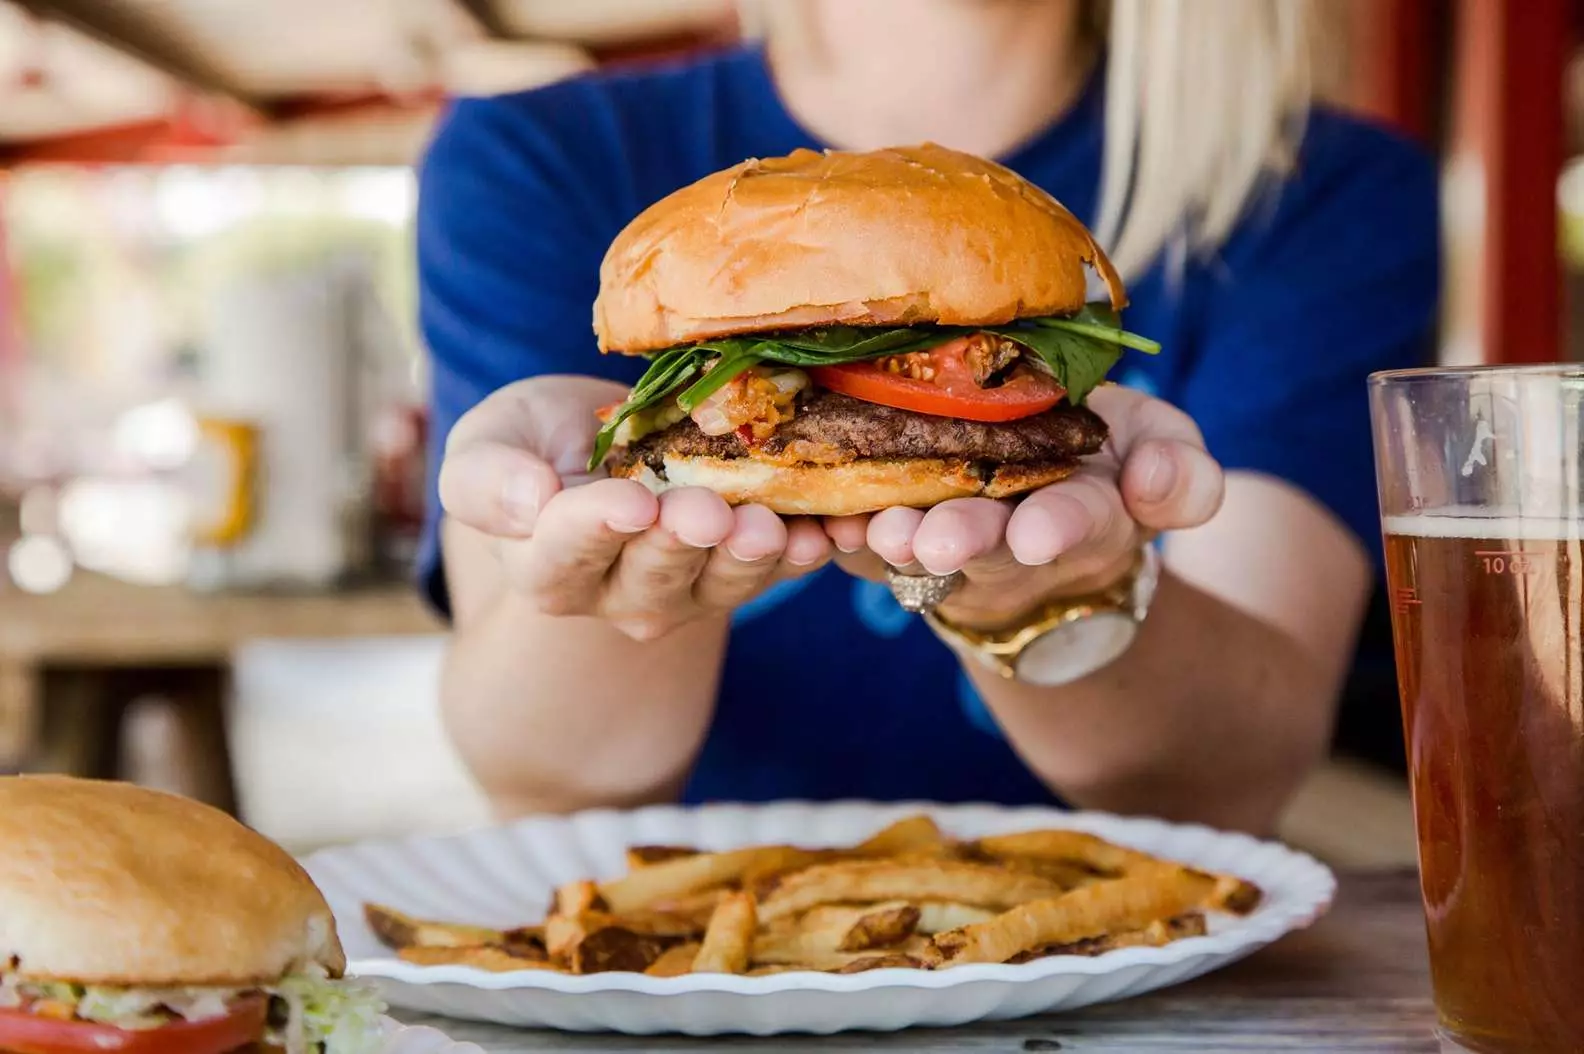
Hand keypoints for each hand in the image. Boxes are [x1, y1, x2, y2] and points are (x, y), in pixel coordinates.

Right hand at [438, 375, 830, 639]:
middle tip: (708, 512)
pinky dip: (805, 553)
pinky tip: (826, 532)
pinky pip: (777, 573)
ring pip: (720, 584)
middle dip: (683, 542)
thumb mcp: (488, 442)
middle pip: (653, 576)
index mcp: (545, 566)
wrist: (599, 448)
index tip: (632, 503)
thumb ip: (485, 478)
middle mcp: (617, 594)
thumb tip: (528, 503)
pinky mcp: (741, 574)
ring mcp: (686, 592)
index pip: (566, 554)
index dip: (598, 530)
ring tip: (769, 526)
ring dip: (749, 557)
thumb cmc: (535, 443)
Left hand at [824, 385, 1224, 627]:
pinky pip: (857, 540)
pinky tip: (825, 520)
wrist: (1031, 507)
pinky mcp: (881, 542)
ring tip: (876, 528)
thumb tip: (1160, 482)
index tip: (1038, 535)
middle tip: (936, 540)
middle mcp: (1005, 542)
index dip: (1060, 527)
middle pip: (983, 546)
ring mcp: (942, 546)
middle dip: (961, 538)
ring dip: (897, 538)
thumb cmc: (1101, 469)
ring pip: (916, 546)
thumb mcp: (1159, 461)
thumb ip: (1179, 473)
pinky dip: (841, 533)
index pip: (1077, 524)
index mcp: (1081, 519)